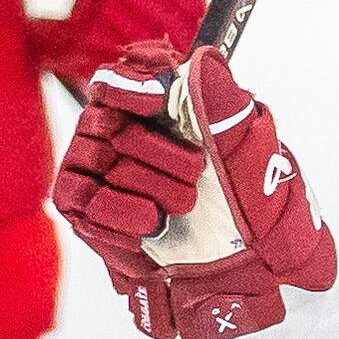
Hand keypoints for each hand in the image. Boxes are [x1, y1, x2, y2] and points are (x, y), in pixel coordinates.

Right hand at [49, 45, 338, 338]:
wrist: (252, 278)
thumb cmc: (258, 213)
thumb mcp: (255, 158)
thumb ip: (227, 107)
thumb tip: (204, 60)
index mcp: (163, 111)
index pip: (121, 77)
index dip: (130, 82)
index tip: (155, 98)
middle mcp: (125, 135)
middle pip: (107, 119)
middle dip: (154, 150)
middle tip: (194, 174)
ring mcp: (102, 173)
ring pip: (94, 159)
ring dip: (143, 184)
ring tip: (180, 206)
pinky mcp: (88, 213)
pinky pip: (80, 200)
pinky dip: (114, 214)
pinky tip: (149, 225)